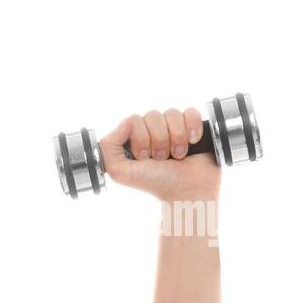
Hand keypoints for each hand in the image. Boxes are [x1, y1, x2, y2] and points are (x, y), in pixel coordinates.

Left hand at [98, 108, 220, 201]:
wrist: (189, 189)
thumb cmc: (156, 182)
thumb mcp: (121, 172)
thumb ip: (108, 148)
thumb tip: (125, 122)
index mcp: (132, 139)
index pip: (133, 120)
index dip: (141, 139)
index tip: (145, 157)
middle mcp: (151, 131)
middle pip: (152, 116)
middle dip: (159, 140)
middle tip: (162, 158)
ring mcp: (172, 127)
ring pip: (171, 114)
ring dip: (176, 138)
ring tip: (178, 155)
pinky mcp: (192, 126)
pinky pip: (191, 113)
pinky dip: (193, 128)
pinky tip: (192, 141)